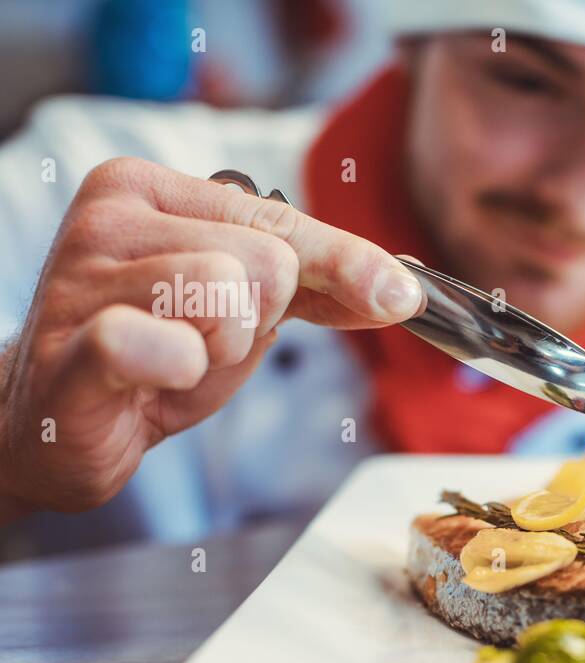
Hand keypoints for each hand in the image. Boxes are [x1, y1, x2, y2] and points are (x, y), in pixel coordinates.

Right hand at [0, 157, 425, 516]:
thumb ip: (316, 284)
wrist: (58, 426)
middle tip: (204, 341)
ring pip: (227, 295)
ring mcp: (85, 277)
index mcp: (150, 189)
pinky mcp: (75, 345)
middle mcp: (112, 216)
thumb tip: (400, 287)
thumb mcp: (245, 307)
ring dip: (220, 349)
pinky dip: (181, 367)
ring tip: (174, 360)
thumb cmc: (153, 356)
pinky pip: (165, 342)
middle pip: (267, 258)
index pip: (282, 218)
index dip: (346, 264)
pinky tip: (156, 376)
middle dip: (259, 318)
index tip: (400, 295)